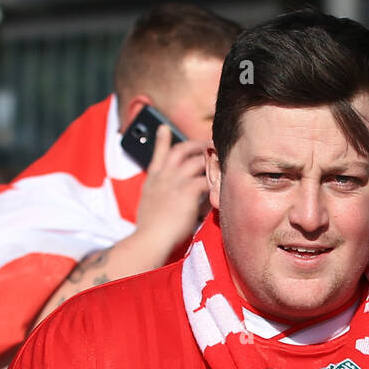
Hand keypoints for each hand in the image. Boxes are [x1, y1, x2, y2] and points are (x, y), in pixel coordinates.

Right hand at [133, 126, 209, 264]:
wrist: (150, 239)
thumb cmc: (149, 231)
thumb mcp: (149, 208)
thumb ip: (160, 198)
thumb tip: (173, 200)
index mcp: (152, 181)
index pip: (157, 155)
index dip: (162, 141)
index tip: (164, 128)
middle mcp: (163, 176)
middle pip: (180, 151)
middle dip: (194, 144)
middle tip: (206, 143)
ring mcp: (175, 181)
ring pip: (197, 161)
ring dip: (209, 159)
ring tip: (219, 157)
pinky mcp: (188, 190)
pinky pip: (206, 180)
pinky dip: (214, 182)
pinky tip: (220, 184)